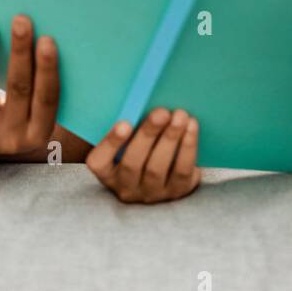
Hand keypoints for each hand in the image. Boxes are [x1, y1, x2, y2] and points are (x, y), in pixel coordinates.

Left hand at [0, 15, 59, 157]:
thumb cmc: (23, 115)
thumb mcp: (36, 110)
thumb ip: (40, 84)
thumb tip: (37, 37)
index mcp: (41, 135)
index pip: (47, 99)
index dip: (47, 70)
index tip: (47, 39)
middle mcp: (14, 141)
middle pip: (18, 90)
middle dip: (19, 52)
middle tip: (20, 20)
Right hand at [86, 108, 200, 203]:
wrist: (168, 170)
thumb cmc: (142, 145)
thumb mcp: (129, 139)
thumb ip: (130, 124)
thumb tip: (144, 97)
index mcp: (106, 172)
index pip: (99, 161)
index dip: (110, 143)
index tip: (124, 123)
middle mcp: (125, 187)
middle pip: (132, 163)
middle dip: (148, 135)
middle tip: (161, 112)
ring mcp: (151, 193)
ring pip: (157, 168)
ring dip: (170, 138)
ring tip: (180, 116)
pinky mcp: (176, 192)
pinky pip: (181, 171)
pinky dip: (187, 147)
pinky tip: (191, 127)